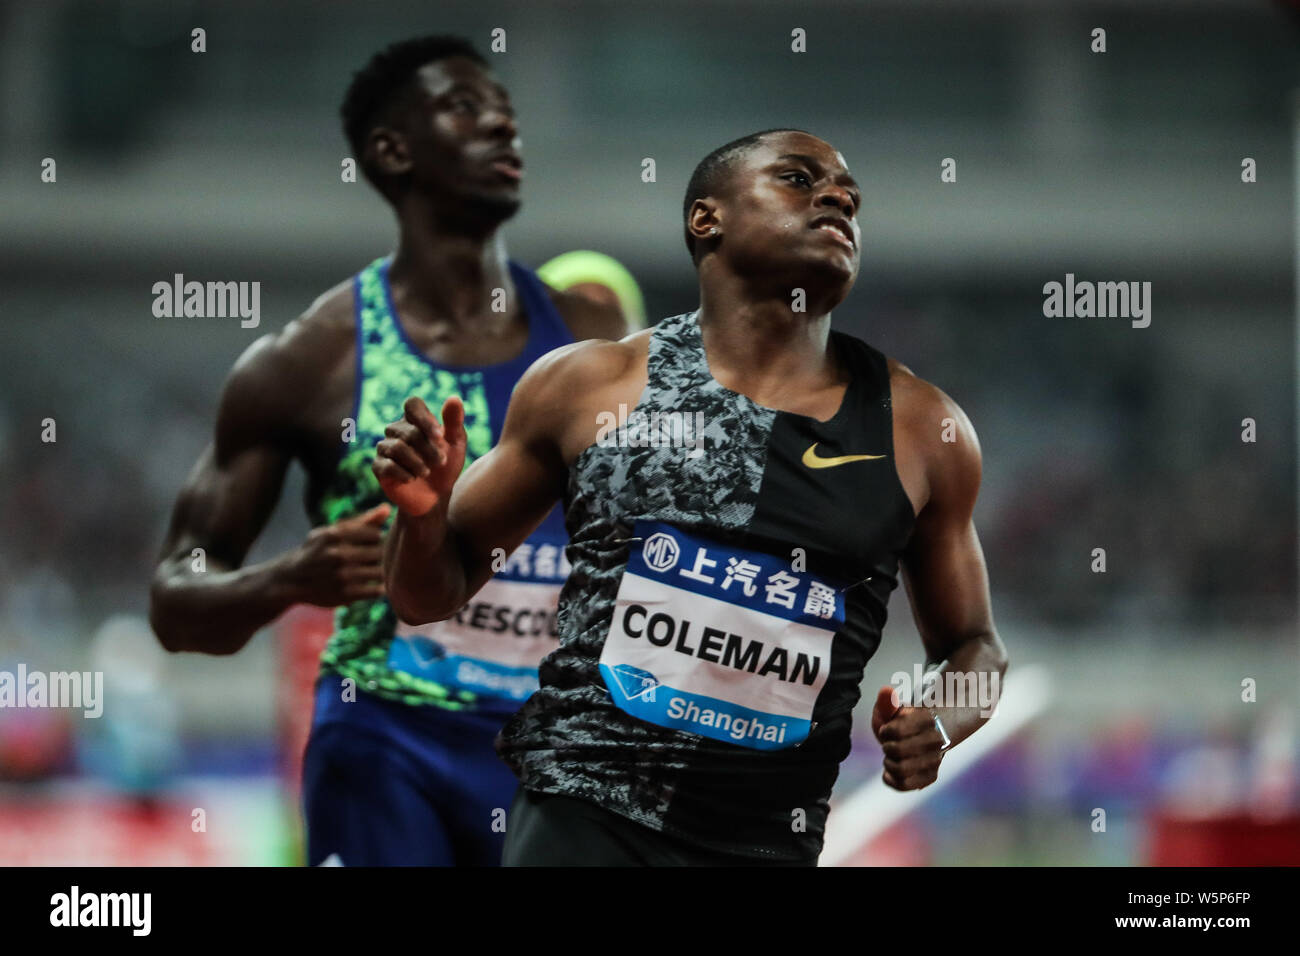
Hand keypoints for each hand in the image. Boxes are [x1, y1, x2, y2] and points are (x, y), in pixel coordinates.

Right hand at [283, 503, 389, 605]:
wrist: (292, 580)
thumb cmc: (318, 551)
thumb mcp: (332, 532)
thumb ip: (361, 521)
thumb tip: (388, 508)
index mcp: (335, 534)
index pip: (376, 534)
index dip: (375, 539)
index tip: (366, 543)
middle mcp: (339, 554)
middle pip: (379, 552)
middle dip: (377, 555)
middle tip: (368, 559)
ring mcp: (342, 576)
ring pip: (381, 572)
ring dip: (378, 572)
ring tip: (368, 571)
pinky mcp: (346, 595)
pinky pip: (377, 591)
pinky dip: (378, 588)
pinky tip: (368, 585)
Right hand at [372, 396, 466, 516]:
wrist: (435, 497)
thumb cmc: (446, 467)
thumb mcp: (455, 445)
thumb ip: (454, 422)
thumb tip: (454, 398)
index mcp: (414, 419)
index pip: (412, 404)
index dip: (424, 418)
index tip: (439, 436)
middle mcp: (396, 430)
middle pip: (409, 431)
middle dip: (429, 449)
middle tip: (441, 462)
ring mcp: (385, 447)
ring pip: (397, 448)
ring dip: (417, 462)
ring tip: (426, 472)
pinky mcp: (378, 466)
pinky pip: (387, 465)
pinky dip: (403, 473)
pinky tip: (412, 479)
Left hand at [870, 685, 945, 790]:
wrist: (921, 734)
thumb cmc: (902, 721)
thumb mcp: (893, 709)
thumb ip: (887, 701)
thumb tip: (886, 691)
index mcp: (927, 719)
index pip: (895, 732)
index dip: (885, 732)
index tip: (887, 729)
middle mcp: (936, 740)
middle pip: (896, 751)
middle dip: (886, 747)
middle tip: (889, 744)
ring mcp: (935, 759)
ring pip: (900, 770)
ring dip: (889, 763)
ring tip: (892, 757)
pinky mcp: (930, 776)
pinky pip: (904, 785)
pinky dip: (891, 779)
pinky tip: (889, 771)